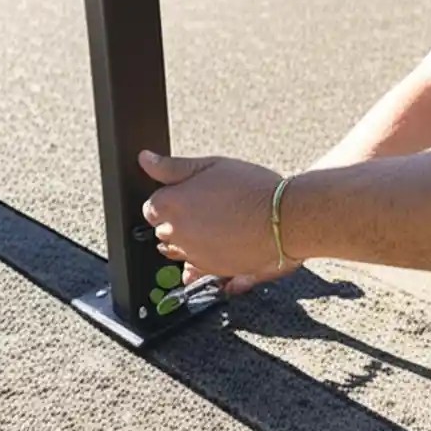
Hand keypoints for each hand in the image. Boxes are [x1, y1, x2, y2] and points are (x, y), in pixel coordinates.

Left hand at [138, 150, 301, 294]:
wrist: (285, 219)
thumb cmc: (251, 189)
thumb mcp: (211, 165)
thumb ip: (172, 166)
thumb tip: (145, 159)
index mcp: (172, 205)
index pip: (151, 207)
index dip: (168, 199)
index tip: (184, 195)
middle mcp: (177, 234)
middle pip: (162, 231)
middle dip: (175, 221)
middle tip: (201, 207)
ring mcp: (193, 255)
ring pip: (175, 252)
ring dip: (185, 241)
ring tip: (209, 227)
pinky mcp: (211, 271)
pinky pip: (193, 272)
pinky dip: (197, 263)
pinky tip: (213, 249)